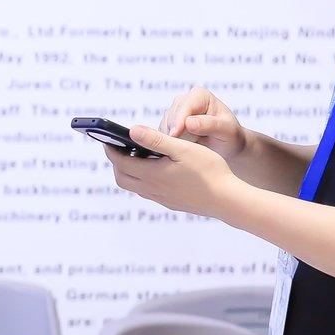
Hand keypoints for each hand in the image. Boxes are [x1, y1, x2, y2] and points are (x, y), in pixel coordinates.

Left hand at [104, 125, 244, 219]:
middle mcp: (153, 189)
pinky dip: (144, 180)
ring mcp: (162, 199)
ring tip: (136, 156)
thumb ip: (156, 139)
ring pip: (135, 187)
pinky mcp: (172, 203)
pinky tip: (156, 171)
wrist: (228, 200)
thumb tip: (132, 131)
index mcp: (152, 174)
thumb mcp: (182, 148)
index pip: (120, 162)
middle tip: (118, 148)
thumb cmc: (209, 171)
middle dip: (116, 162)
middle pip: (122, 178)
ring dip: (130, 172)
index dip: (111, 150)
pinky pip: (149, 192)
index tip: (106, 139)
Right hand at [160, 86, 247, 159]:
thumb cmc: (230, 136)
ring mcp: (175, 112)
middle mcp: (184, 100)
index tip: (175, 135)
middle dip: (175, 132)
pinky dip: (169, 143)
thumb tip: (189, 122)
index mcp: (200, 95)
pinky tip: (180, 151)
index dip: (179, 121)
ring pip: (165, 125)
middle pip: (172, 116)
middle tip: (183, 149)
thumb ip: (210, 125)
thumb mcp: (226, 131)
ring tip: (186, 151)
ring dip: (171, 139)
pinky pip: (162, 133)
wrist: (227, 146)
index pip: (185, 107)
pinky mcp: (168, 124)